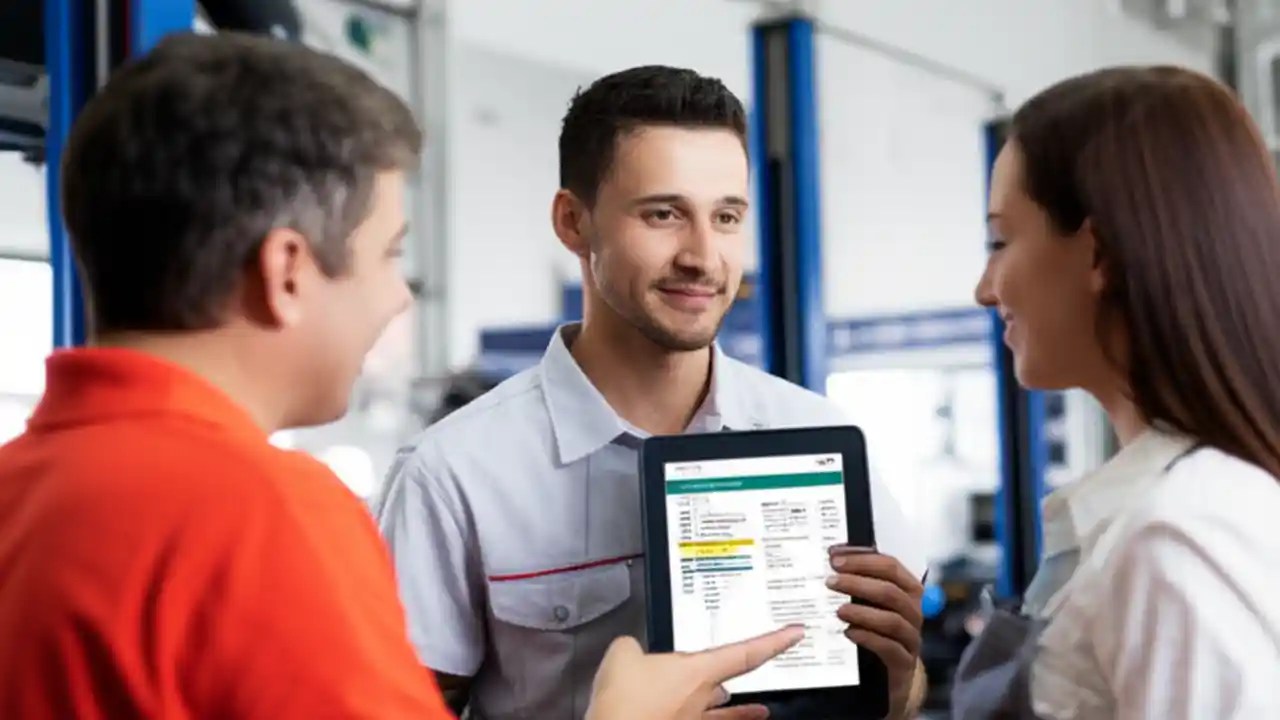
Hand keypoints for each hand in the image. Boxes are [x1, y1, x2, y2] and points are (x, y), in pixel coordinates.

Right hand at [586, 625, 804, 719]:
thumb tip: (632, 652)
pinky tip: (693, 718)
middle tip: (735, 675)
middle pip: (726, 687)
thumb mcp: (622, 655)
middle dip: (726, 682)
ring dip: (736, 712)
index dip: (774, 642)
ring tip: (760, 713)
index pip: (747, 654)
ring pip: (720, 714)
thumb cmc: (623, 702)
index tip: (795, 635)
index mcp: (697, 673)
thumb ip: (633, 648)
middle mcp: (701, 700)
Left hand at [827, 546, 923, 719]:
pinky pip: (889, 648)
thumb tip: (833, 556)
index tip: (835, 559)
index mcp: (908, 589)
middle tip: (831, 582)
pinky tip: (848, 633)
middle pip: (890, 591)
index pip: (890, 566)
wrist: (889, 671)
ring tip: (838, 610)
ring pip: (892, 620)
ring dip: (863, 612)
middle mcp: (913, 611)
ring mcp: (911, 637)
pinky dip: (868, 638)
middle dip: (858, 583)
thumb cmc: (878, 628)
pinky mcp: (903, 661)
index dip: (862, 560)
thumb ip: (858, 579)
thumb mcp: (870, 601)